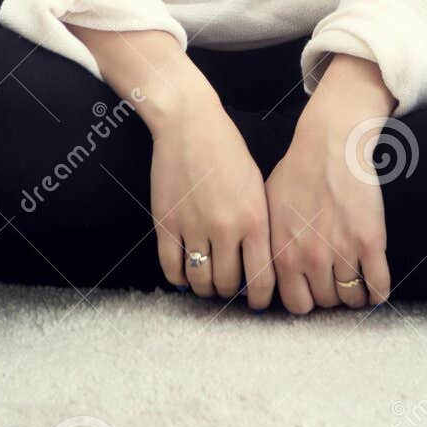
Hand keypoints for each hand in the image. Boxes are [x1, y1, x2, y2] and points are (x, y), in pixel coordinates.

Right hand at [149, 93, 276, 308]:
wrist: (190, 123)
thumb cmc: (228, 151)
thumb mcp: (257, 186)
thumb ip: (260, 227)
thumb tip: (259, 267)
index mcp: (254, 219)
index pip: (261, 280)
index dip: (260, 300)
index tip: (257, 304)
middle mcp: (224, 227)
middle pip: (227, 285)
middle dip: (230, 292)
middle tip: (230, 288)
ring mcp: (192, 226)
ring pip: (199, 280)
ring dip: (205, 288)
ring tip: (209, 282)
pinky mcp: (165, 222)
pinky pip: (171, 267)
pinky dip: (179, 278)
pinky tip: (186, 273)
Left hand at [264, 56, 393, 314]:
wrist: (332, 142)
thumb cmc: (298, 169)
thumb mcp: (268, 207)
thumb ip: (268, 242)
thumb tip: (264, 269)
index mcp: (281, 251)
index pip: (294, 303)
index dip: (306, 299)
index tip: (313, 292)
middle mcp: (309, 258)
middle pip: (324, 303)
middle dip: (330, 296)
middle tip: (335, 283)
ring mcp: (340, 251)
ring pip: (350, 298)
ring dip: (354, 295)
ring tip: (356, 282)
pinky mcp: (370, 242)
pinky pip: (377, 286)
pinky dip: (378, 293)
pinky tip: (376, 287)